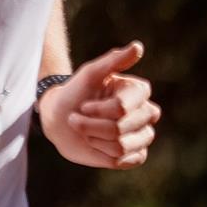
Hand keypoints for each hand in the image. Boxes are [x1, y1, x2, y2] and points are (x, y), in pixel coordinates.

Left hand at [38, 40, 160, 168]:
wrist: (60, 118)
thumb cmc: (75, 92)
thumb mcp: (90, 73)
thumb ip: (113, 61)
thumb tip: (138, 46)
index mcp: (138, 91)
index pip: (122, 108)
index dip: (98, 110)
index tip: (84, 105)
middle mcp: (145, 112)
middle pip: (120, 128)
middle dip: (91, 126)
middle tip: (79, 119)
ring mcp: (142, 134)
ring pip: (123, 146)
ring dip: (96, 139)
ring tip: (87, 131)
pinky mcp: (135, 154)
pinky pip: (128, 160)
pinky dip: (106, 154)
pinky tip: (98, 144)